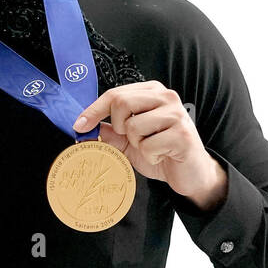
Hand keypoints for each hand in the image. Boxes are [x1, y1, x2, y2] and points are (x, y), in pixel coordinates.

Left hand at [72, 80, 227, 209]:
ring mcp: (177, 114)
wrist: (188, 174)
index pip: (115, 94)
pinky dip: (150, 156)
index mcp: (151, 93)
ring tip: (152, 147)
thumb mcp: (129, 141)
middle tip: (130, 138)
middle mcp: (166, 97)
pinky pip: (149, 145)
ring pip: (133, 126)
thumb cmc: (161, 153)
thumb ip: (110, 132)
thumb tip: (84, 128)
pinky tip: (162, 155)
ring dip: (137, 144)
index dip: (93, 110)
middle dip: (118, 126)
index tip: (79, 125)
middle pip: (121, 103)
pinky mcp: (183, 134)